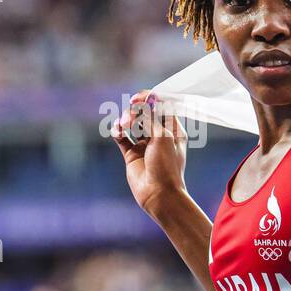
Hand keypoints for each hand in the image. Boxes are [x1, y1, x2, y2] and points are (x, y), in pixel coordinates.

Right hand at [110, 90, 190, 218]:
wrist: (158, 193)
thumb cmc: (167, 166)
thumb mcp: (163, 137)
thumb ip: (152, 118)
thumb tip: (146, 100)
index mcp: (173, 130)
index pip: (162, 106)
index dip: (150, 98)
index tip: (139, 97)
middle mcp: (159, 135)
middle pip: (144, 113)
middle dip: (135, 109)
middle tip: (131, 113)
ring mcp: (144, 144)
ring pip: (131, 123)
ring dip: (125, 119)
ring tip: (123, 126)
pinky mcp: (131, 153)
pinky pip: (121, 136)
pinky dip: (117, 130)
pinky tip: (117, 131)